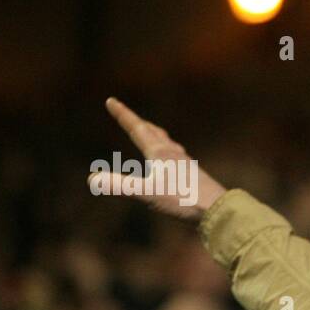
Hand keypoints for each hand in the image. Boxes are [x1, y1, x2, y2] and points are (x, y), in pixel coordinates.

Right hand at [89, 98, 225, 219]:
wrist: (219, 209)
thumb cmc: (184, 200)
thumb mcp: (148, 193)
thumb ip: (121, 185)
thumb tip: (91, 179)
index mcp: (160, 153)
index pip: (137, 129)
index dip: (123, 115)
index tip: (111, 101)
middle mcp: (173, 154)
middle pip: (153, 132)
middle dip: (138, 123)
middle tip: (127, 115)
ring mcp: (186, 164)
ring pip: (167, 143)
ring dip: (155, 135)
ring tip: (151, 133)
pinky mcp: (194, 176)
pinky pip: (177, 158)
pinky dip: (168, 152)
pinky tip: (174, 162)